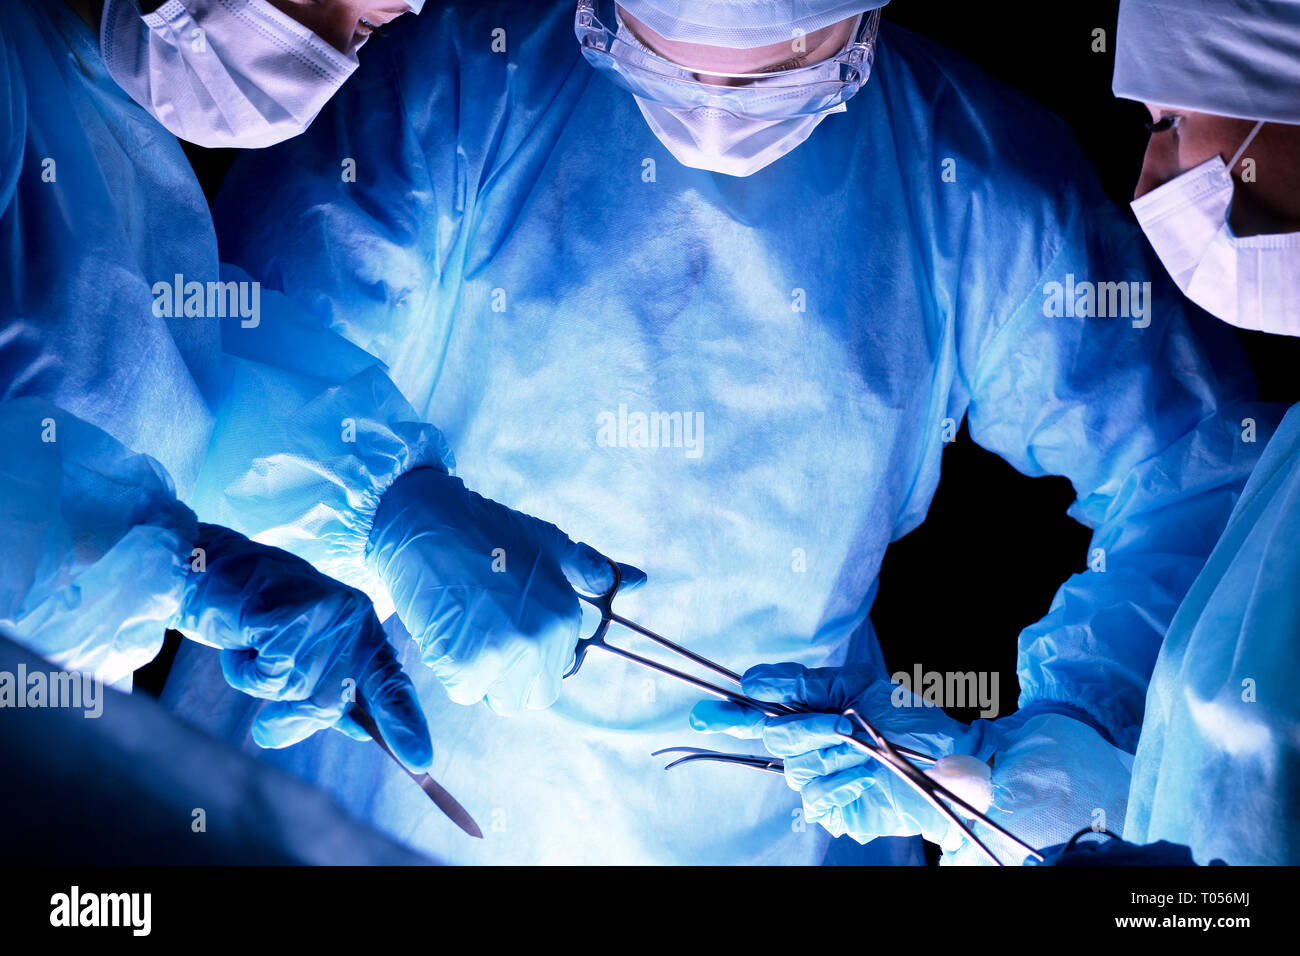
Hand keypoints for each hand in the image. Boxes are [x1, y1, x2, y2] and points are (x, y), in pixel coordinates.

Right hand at [175, 523, 432, 770]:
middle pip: (330, 702)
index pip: (390, 680)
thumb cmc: (254, 615)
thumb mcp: (299, 653)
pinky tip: (240, 638)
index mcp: (361, 627)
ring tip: (252, 643)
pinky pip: (264, 678)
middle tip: (267, 674)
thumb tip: (356, 731)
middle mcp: (351, 619)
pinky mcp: (288, 618)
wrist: (208, 569)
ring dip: (261, 681)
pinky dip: (242, 669)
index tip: (421, 760)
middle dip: (291, 707)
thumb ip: (326, 690)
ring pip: (295, 692)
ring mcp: (323, 617)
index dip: (404, 720)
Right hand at [366, 468, 644, 713]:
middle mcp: (537, 643)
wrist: (428, 524)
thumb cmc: (490, 532)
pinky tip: (449, 632)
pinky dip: (454, 670)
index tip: (514, 628)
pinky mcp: (459, 665)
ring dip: (485, 676)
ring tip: (470, 632)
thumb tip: (639, 580)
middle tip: (490, 636)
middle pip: (531, 695)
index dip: (536, 655)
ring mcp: (498, 657)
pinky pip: (464, 690)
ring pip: (498, 696)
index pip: (558, 671)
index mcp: (563, 619)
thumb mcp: (552, 545)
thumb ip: (593, 570)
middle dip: (513, 675)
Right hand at [690, 662, 995, 849]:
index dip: (729, 712)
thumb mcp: (857, 685)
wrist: (951, 759)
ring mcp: (818, 777)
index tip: (707, 711)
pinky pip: (816, 799)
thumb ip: (802, 683)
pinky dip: (842, 784)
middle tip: (841, 724)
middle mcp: (805, 744)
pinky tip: (865, 774)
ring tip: (864, 749)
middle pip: (774, 736)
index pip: (756, 710)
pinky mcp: (835, 809)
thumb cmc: (908, 719)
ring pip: (796, 768)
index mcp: (807, 710)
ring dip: (833, 755)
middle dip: (806, 728)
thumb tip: (752, 680)